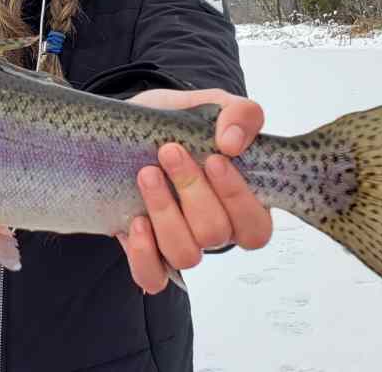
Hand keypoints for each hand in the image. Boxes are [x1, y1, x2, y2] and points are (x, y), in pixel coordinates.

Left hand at [117, 88, 271, 293]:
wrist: (125, 128)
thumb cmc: (177, 123)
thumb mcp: (211, 105)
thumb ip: (239, 114)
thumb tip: (232, 142)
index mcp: (240, 204)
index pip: (256, 226)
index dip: (239, 198)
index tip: (216, 158)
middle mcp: (214, 230)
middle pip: (216, 235)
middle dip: (192, 191)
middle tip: (169, 152)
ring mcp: (180, 245)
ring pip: (185, 254)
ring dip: (165, 213)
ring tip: (146, 174)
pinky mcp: (147, 255)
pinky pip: (152, 277)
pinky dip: (144, 254)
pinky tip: (134, 222)